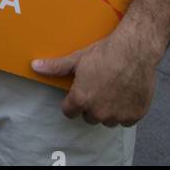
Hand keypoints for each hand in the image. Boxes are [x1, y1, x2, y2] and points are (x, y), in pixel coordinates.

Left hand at [31, 23, 157, 126]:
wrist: (135, 50)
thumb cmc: (104, 52)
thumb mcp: (77, 58)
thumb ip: (55, 67)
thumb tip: (34, 66)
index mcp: (81, 99)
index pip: (69, 111)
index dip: (72, 100)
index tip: (79, 90)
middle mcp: (98, 112)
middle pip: (89, 116)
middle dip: (91, 104)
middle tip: (98, 85)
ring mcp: (117, 116)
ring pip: (107, 119)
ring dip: (108, 109)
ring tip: (113, 88)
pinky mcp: (134, 116)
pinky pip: (125, 120)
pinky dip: (126, 110)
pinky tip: (126, 92)